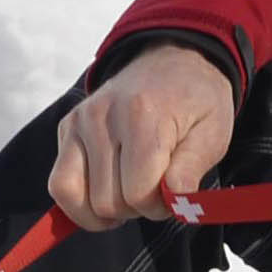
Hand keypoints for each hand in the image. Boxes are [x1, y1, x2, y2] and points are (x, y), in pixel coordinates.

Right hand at [50, 44, 237, 229]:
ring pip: (75, 197)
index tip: (172, 194)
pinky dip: (79, 202)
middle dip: (134, 209)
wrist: (173, 61)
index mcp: (143, 116)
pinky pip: (59, 184)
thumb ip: (192, 170)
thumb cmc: (196, 101)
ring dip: (104, 210)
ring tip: (127, 194)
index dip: (158, 207)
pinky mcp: (66, 128)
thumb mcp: (212, 134)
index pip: (138, 193)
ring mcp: (79, 121)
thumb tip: (174, 202)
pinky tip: (104, 194)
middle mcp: (102, 116)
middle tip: (153, 190)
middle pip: (106, 201)